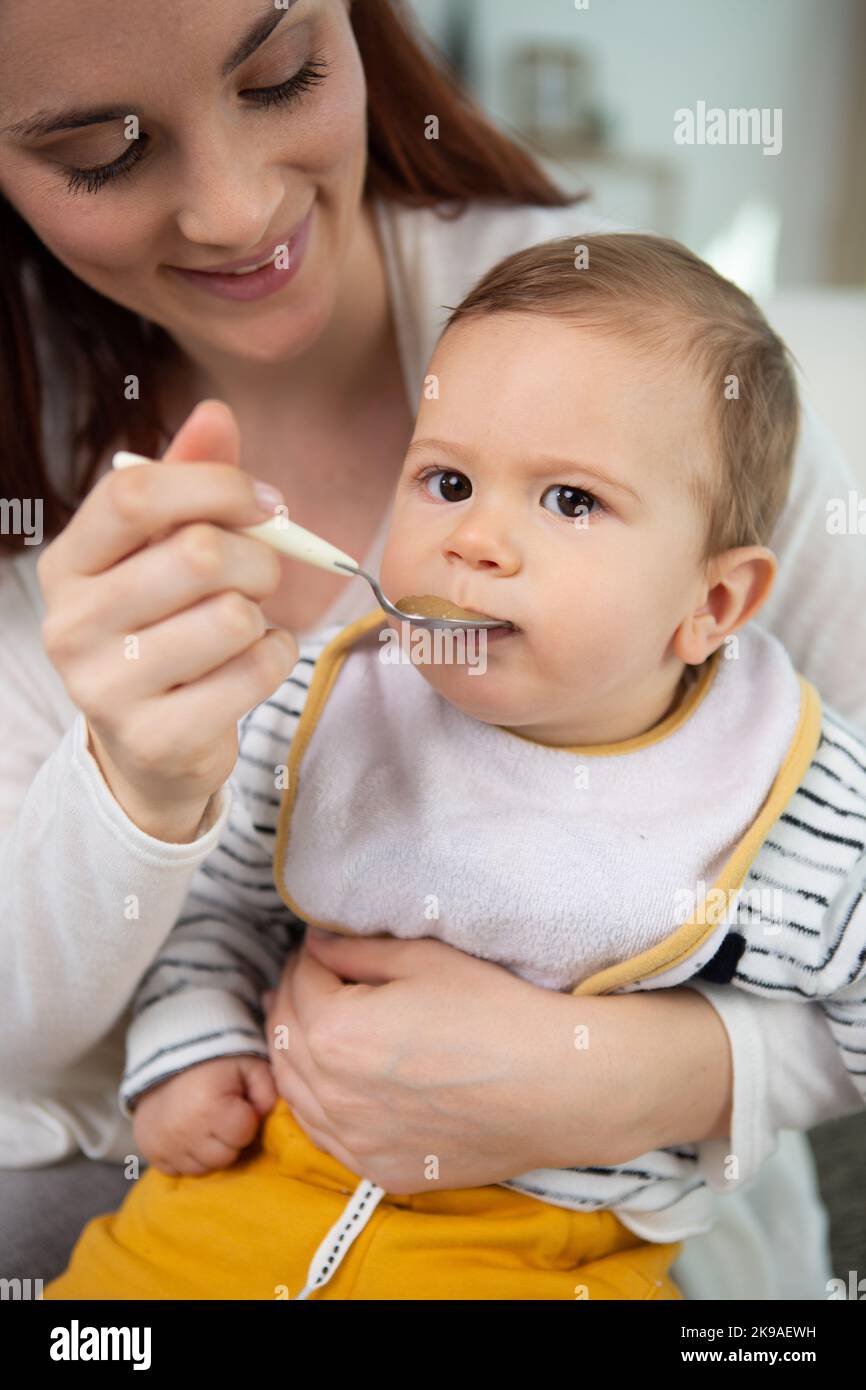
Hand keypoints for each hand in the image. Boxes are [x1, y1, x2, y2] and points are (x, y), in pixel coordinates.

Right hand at [37, 399, 298, 841]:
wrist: (150, 747)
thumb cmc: (163, 628)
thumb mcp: (164, 551)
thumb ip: (189, 480)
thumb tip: (216, 414)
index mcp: (68, 564)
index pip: (133, 493)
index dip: (215, 485)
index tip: (265, 502)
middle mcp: (71, 624)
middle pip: (199, 554)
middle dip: (259, 558)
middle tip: (262, 575)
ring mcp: (107, 688)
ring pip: (233, 617)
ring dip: (263, 614)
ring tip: (244, 625)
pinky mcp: (158, 738)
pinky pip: (255, 671)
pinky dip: (275, 658)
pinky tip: (252, 662)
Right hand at [132, 1055, 276, 1174]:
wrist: (168, 1056)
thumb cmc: (216, 1063)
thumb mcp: (250, 1067)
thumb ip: (267, 1093)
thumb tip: (266, 1121)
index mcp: (209, 1107)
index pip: (243, 1135)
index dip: (246, 1121)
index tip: (238, 1105)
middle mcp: (184, 1131)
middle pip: (224, 1157)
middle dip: (229, 1140)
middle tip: (222, 1117)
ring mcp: (164, 1144)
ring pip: (202, 1168)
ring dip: (209, 1151)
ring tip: (205, 1125)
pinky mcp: (151, 1152)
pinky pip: (178, 1170)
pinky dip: (186, 1157)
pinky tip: (189, 1135)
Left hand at [263, 932, 732, 1193]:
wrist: (559, 1086)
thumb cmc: (497, 1011)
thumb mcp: (424, 959)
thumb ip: (356, 951)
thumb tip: (316, 946)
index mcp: (336, 1032)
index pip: (298, 982)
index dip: (307, 955)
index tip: (321, 944)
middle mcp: (332, 1094)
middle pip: (284, 1035)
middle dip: (291, 997)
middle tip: (311, 976)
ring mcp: (355, 1141)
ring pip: (293, 1090)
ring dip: (294, 1050)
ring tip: (314, 1023)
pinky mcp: (381, 1170)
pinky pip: (324, 1135)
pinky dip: (316, 1102)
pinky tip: (333, 1081)